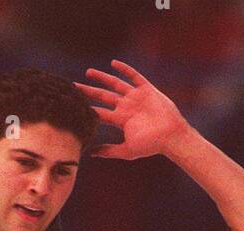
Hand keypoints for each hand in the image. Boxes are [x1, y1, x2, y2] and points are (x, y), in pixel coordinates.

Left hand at [74, 59, 190, 159]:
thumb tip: (91, 153)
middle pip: (103, 96)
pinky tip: (113, 64)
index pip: (100, 111)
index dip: (87, 107)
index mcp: (121, 119)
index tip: (74, 104)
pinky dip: (124, 69)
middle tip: (73, 86)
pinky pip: (134, 76)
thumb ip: (109, 151)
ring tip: (88, 73)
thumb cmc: (151, 145)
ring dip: (102, 78)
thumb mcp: (127, 150)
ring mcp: (135, 97)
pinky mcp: (146, 89)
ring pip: (115, 84)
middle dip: (88, 91)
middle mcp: (126, 107)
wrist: (170, 136)